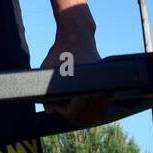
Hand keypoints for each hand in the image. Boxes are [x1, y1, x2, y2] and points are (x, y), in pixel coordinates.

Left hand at [41, 9, 106, 126]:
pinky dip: (93, 107)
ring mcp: (104, 85)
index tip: (58, 104)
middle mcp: (96, 84)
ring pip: (96, 113)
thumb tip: (49, 111)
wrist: (77, 36)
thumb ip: (46, 92)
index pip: (74, 112)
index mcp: (82, 82)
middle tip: (63, 105)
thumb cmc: (60, 51)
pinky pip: (102, 105)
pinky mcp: (107, 84)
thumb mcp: (46, 69)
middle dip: (72, 114)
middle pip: (86, 116)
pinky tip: (81, 100)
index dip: (63, 111)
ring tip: (71, 101)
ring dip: (83, 112)